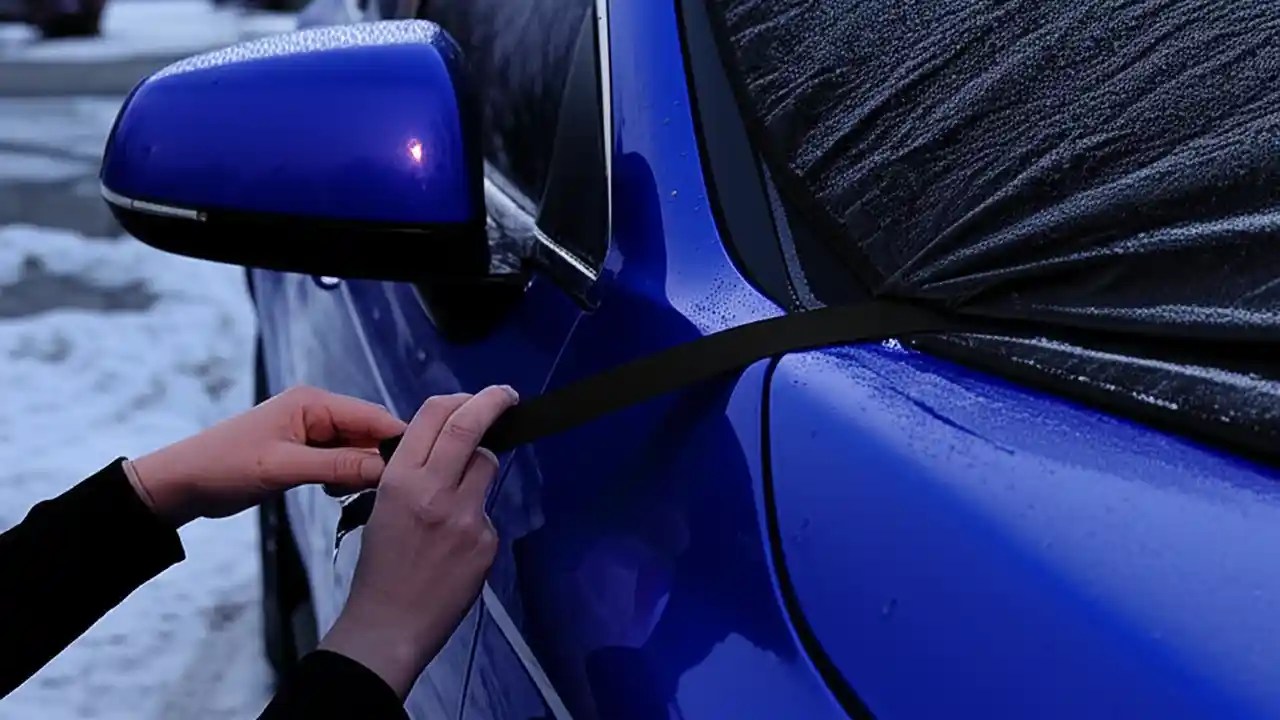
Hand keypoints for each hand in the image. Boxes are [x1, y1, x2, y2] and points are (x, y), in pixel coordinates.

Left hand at [129, 385, 406, 526]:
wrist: (182, 482)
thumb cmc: (225, 466)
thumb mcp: (284, 467)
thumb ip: (337, 466)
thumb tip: (386, 470)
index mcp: (314, 402)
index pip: (373, 416)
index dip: (398, 440)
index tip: (419, 469)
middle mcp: (317, 412)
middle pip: (369, 433)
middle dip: (381, 460)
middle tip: (392, 490)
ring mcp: (312, 433)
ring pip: (357, 450)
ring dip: (362, 472)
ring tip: (360, 494)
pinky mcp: (305, 452)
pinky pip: (341, 462)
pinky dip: (346, 477)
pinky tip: (338, 493)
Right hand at [319, 385, 517, 698]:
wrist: (388, 625)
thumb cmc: (379, 567)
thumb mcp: (382, 507)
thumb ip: (415, 474)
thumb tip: (448, 449)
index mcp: (400, 481)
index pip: (435, 416)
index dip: (462, 397)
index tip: (482, 394)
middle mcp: (436, 492)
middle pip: (470, 428)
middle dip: (494, 401)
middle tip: (507, 394)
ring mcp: (466, 518)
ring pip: (487, 466)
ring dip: (479, 466)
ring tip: (457, 493)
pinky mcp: (486, 542)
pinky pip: (487, 512)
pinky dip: (475, 517)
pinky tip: (455, 547)